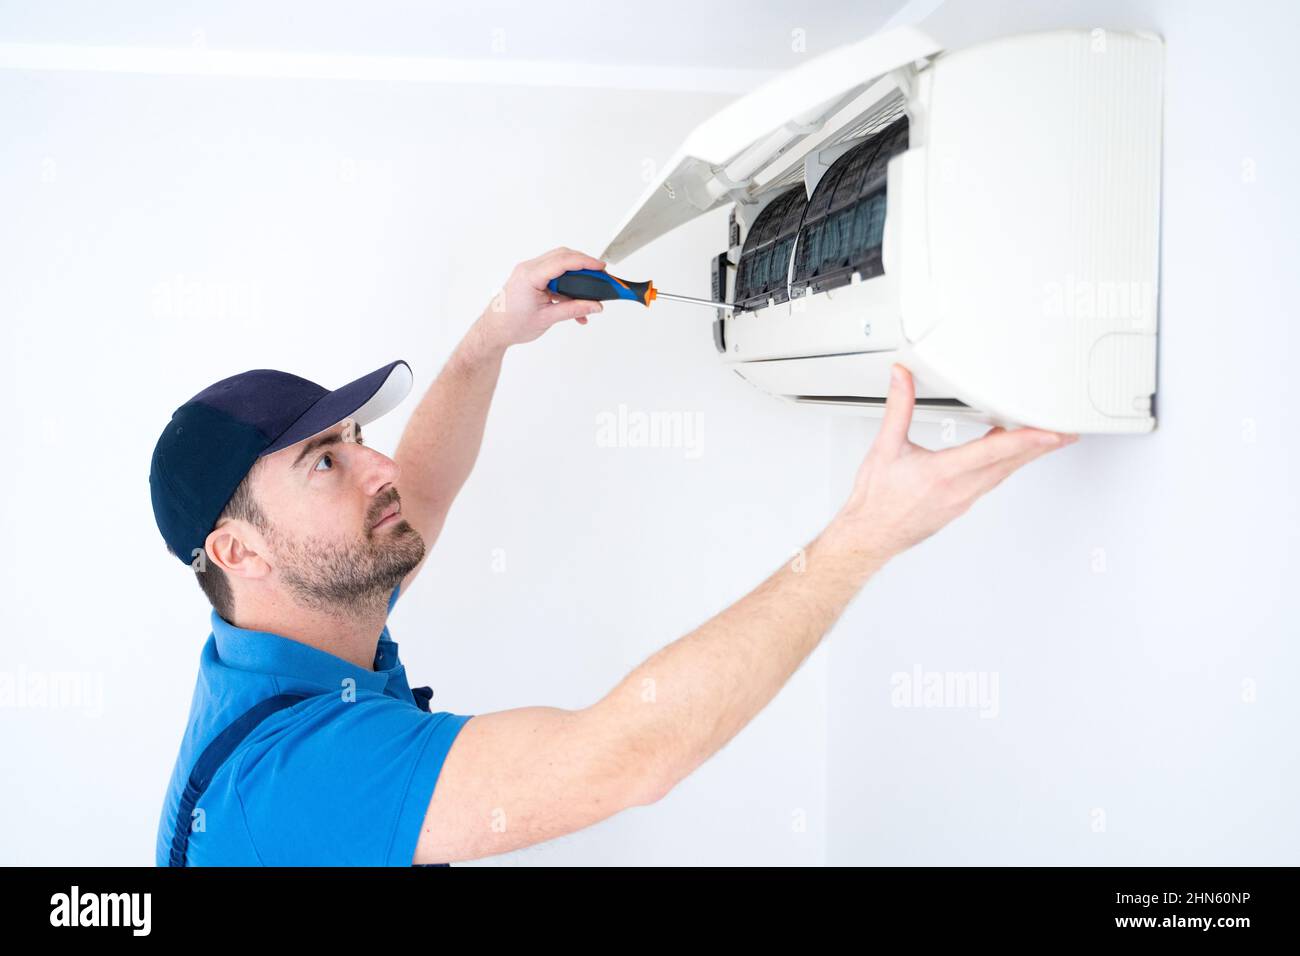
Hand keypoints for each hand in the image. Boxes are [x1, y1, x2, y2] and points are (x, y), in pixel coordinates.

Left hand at [479, 246, 607, 348]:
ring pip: (559, 265)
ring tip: (590, 292)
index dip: (585, 262)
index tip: (601, 267)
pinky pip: (553, 276)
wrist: (494, 331)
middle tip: (600, 276)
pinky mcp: (531, 279)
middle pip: (562, 257)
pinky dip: (566, 286)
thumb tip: (595, 306)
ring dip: (575, 277)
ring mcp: (529, 272)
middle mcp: (528, 269)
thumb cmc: (512, 325)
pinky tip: (576, 305)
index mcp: (530, 275)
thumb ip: (574, 310)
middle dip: (583, 265)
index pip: (563, 261)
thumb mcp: (547, 318)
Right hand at [828, 364, 1076, 565]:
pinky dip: (1007, 466)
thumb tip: (902, 378)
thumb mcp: (885, 449)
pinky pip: (992, 482)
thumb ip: (898, 409)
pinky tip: (1009, 457)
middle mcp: (959, 490)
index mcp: (942, 473)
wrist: (870, 536)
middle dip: (1041, 446)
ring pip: (1003, 474)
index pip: (993, 452)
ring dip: (1028, 456)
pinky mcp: (961, 505)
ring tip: (1048, 440)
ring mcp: (963, 500)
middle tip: (1067, 432)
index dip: (1026, 440)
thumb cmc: (876, 501)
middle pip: (1010, 464)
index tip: (1051, 432)